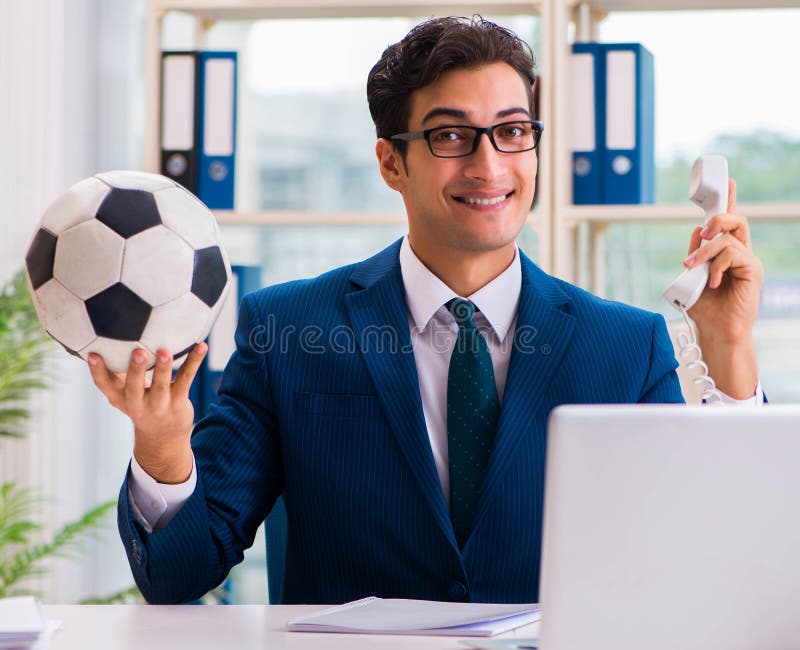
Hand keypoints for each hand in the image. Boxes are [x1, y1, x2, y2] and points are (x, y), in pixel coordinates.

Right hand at [88, 343, 206, 482]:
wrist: (163, 436)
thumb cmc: (141, 403)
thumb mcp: (124, 394)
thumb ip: (117, 373)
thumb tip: (109, 337)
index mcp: (120, 398)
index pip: (105, 385)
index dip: (97, 371)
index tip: (92, 354)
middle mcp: (138, 404)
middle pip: (134, 388)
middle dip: (136, 370)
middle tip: (138, 352)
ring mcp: (159, 404)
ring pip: (161, 386)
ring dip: (163, 368)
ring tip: (165, 352)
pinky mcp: (179, 402)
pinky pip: (186, 378)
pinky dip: (194, 361)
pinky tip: (201, 346)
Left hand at [684, 179, 762, 397]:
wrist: (715, 330)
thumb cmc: (703, 307)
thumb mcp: (691, 276)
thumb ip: (694, 253)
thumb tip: (696, 230)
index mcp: (724, 252)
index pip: (728, 222)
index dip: (728, 200)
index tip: (727, 181)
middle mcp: (739, 252)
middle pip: (734, 220)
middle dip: (716, 219)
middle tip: (701, 234)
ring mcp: (747, 260)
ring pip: (728, 238)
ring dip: (705, 250)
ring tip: (692, 266)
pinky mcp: (752, 270)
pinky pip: (734, 254)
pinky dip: (717, 265)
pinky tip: (711, 281)